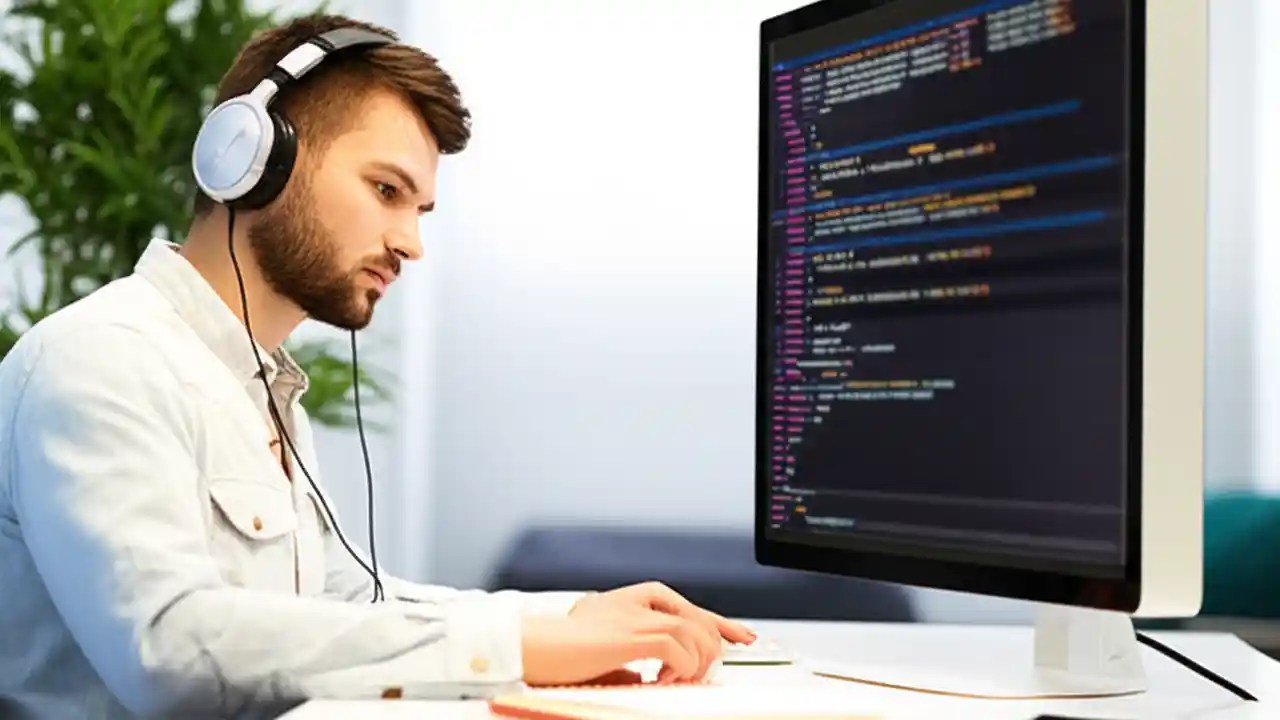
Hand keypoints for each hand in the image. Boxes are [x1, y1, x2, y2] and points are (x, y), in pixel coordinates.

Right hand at [521, 609, 718, 686]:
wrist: (536, 646)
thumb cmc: (563, 648)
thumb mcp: (605, 645)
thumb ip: (634, 651)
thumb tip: (654, 672)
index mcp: (639, 597)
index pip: (694, 608)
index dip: (723, 625)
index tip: (743, 639)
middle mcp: (643, 601)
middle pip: (702, 621)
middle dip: (709, 652)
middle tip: (695, 676)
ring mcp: (639, 615)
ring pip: (696, 635)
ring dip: (694, 664)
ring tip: (674, 680)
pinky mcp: (632, 635)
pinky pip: (679, 650)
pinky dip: (679, 669)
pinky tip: (662, 679)